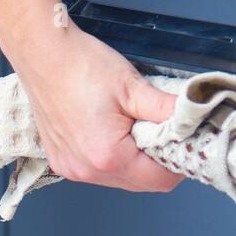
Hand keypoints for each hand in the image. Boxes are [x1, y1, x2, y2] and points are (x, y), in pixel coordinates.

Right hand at [1, 22, 181, 191]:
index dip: (179, 161)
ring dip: (137, 160)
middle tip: (164, 130)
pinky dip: (116, 156)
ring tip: (138, 126)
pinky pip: (100, 170)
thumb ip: (168, 110)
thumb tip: (194, 119)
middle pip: (141, 182)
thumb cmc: (81, 66)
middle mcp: (87, 170)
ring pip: (121, 178)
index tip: (186, 140)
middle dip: (159, 161)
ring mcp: (71, 167)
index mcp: (108, 156)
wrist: (41, 53)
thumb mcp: (133, 87)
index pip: (160, 179)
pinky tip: (117, 130)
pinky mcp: (61, 160)